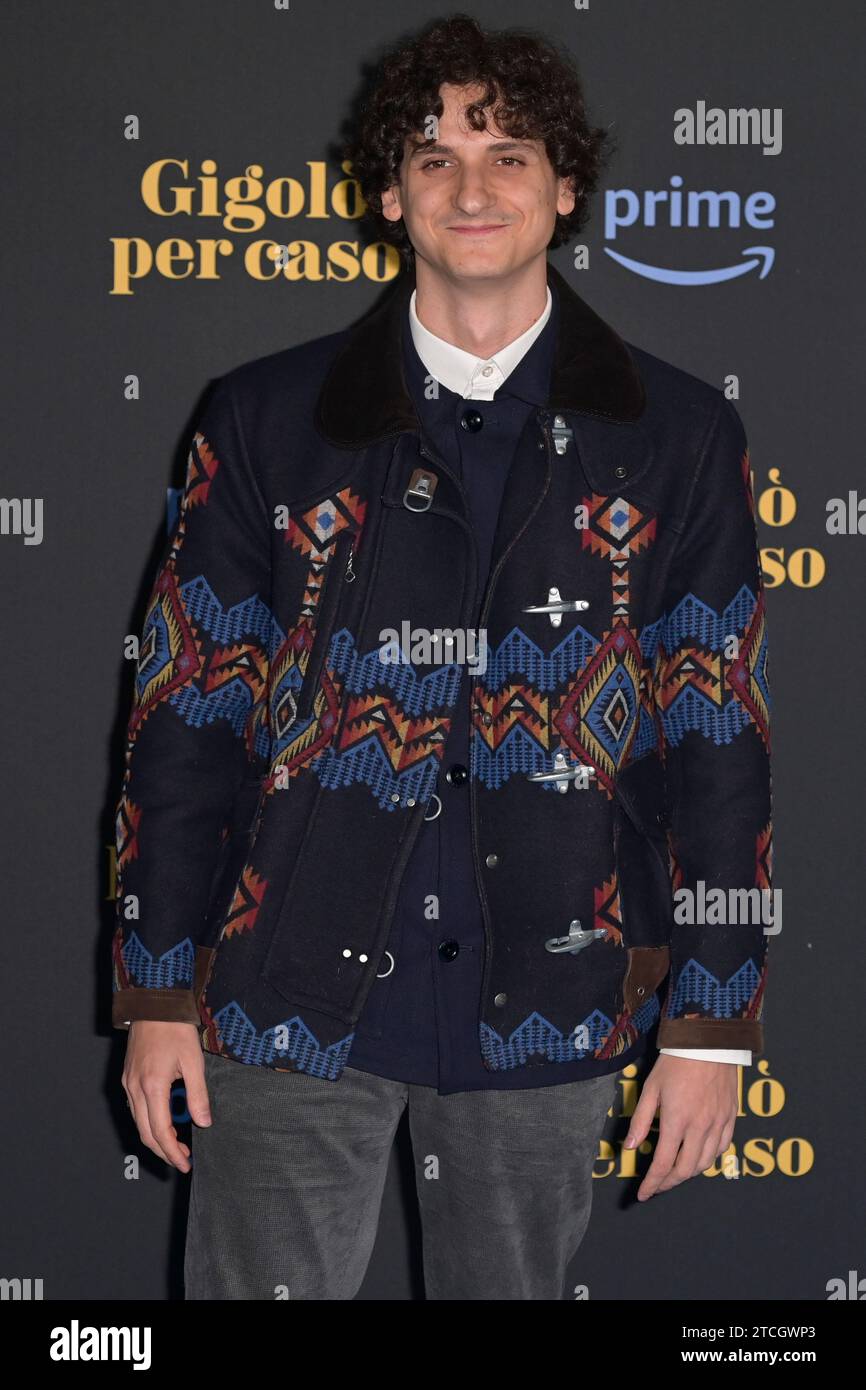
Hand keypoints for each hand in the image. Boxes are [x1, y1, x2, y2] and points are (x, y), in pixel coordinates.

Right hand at [122, 1021, 211, 1171]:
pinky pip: (136, 1108)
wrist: (154, 1004)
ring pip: (138, 1122)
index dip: (173, 1153)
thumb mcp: (194, 1061)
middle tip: (182, 1160)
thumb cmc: (175, 1028)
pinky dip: (148, 1122)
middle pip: (145, 1133)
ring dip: (156, 1137)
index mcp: (152, 1086)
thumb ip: (197, 1094)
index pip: (160, 1132)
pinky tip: (163, 1122)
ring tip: (177, 1144)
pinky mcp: (127, 1077)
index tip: (185, 1164)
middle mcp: (135, 1088)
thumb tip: (203, 1122)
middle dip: (163, 1151)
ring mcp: (128, 1083)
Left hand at [624, 1054, 738, 1199]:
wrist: (709, 1042)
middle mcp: (700, 1127)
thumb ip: (641, 1120)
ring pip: (705, 1163)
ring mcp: (718, 1123)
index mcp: (677, 1120)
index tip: (643, 1194)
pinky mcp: (731, 1117)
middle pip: (686, 1170)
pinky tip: (698, 1155)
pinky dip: (708, 1158)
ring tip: (675, 1172)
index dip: (652, 1183)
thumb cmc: (676, 1061)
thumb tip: (630, 1147)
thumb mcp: (651, 1088)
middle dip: (669, 1183)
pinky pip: (722, 1148)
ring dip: (688, 1173)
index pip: (662, 1164)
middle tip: (657, 1186)